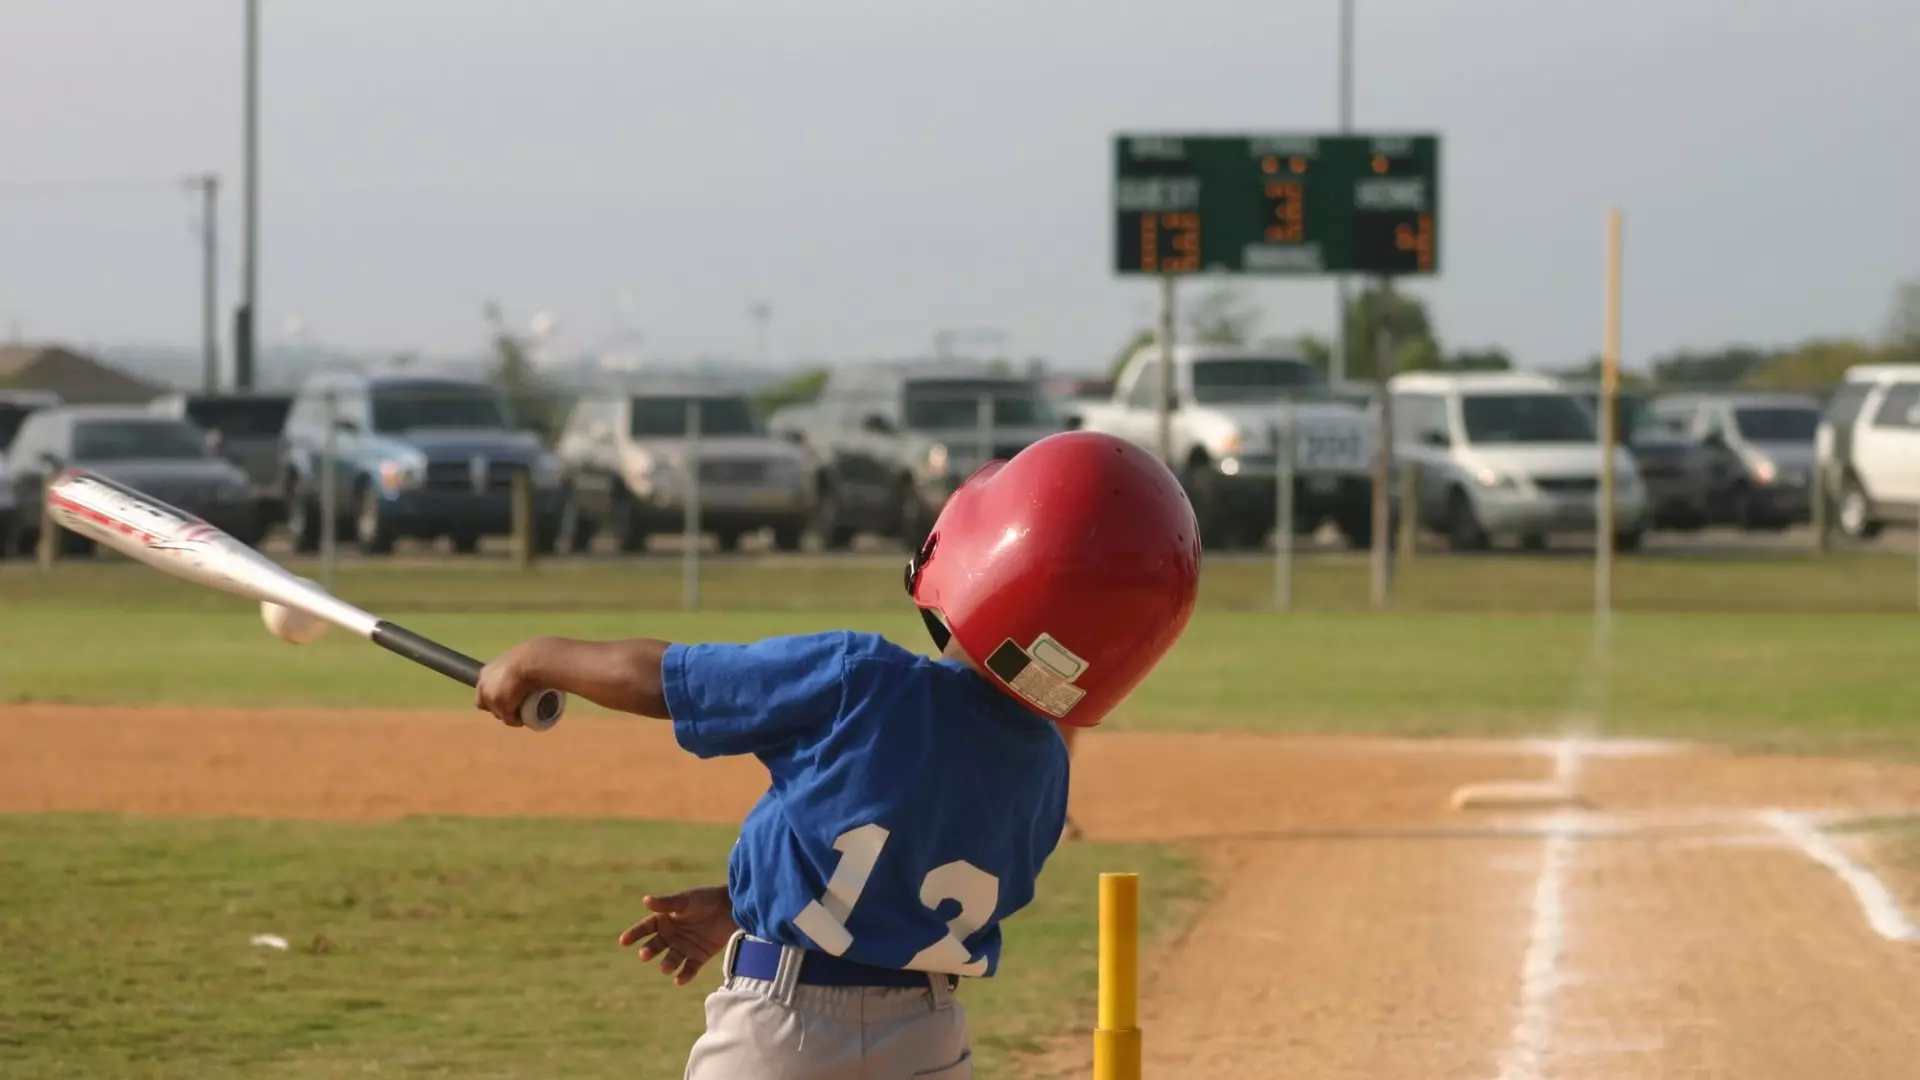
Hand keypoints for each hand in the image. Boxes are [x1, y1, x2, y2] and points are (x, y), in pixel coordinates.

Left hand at [475, 637, 554, 725]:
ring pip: (498, 713)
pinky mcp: (501, 707)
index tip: (507, 697)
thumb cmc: (528, 656)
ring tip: (521, 711)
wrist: (531, 661)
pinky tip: (523, 719)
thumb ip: (515, 665)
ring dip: (508, 714)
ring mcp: (490, 697)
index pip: (483, 690)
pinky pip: (509, 719)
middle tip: (515, 705)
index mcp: (485, 673)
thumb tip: (525, 669)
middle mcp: (483, 685)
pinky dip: (516, 721)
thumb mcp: (516, 660)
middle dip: (499, 707)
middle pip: (487, 703)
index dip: (494, 696)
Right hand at [617, 885, 736, 986]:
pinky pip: (689, 969)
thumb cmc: (706, 899)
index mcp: (665, 920)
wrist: (732, 907)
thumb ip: (666, 903)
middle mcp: (671, 935)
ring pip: (670, 960)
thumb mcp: (685, 900)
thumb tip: (645, 900)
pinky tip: (679, 980)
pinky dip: (684, 976)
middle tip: (644, 955)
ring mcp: (684, 947)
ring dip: (666, 965)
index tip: (623, 941)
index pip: (645, 928)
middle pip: (655, 946)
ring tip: (665, 967)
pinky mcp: (699, 957)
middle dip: (649, 951)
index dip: (634, 934)